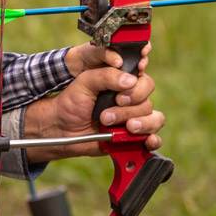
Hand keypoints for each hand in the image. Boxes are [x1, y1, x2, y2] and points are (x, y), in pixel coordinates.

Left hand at [24, 46, 163, 162]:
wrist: (62, 128)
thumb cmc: (73, 101)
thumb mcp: (85, 82)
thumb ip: (106, 76)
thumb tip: (130, 81)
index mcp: (123, 83)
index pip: (144, 81)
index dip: (137, 89)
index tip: (120, 96)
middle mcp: (133, 100)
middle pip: (147, 101)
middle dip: (129, 109)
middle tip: (106, 115)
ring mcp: (134, 119)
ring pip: (154, 119)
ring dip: (140, 124)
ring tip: (124, 128)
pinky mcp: (134, 138)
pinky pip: (153, 138)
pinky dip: (153, 140)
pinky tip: (147, 140)